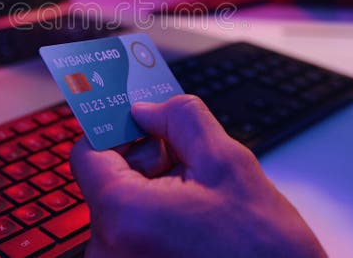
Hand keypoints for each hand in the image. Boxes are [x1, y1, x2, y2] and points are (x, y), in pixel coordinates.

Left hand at [70, 95, 326, 257]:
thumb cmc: (264, 248)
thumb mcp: (227, 163)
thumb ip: (179, 119)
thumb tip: (147, 109)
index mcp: (124, 217)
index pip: (88, 153)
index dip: (117, 130)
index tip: (139, 121)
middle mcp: (110, 250)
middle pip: (107, 180)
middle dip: (145, 162)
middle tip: (187, 161)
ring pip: (123, 205)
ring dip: (154, 190)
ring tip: (199, 200)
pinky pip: (131, 232)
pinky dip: (155, 217)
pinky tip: (192, 222)